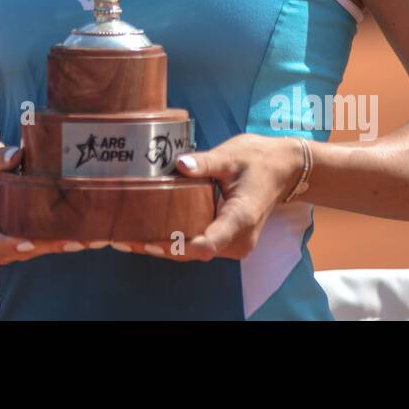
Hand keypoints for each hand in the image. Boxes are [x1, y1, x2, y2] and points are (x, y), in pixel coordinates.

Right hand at [0, 139, 100, 264]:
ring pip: (25, 252)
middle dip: (41, 248)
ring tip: (82, 241)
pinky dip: (54, 243)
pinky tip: (80, 239)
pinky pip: (33, 247)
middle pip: (10, 251)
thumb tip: (17, 155)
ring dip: (52, 248)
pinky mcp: (14, 239)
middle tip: (71, 242)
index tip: (28, 243)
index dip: (6, 244)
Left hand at [138, 133, 304, 260]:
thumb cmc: (258, 160)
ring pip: (194, 252)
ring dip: (164, 247)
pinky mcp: (227, 239)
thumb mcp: (232, 156)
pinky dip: (176, 242)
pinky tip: (148, 233)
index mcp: (240, 218)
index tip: (149, 241)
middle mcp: (238, 239)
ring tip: (128, 237)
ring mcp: (234, 243)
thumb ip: (206, 162)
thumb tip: (180, 163)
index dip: (177, 246)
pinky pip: (198, 246)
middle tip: (124, 238)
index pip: (207, 244)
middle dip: (161, 248)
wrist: (284, 169)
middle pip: (194, 252)